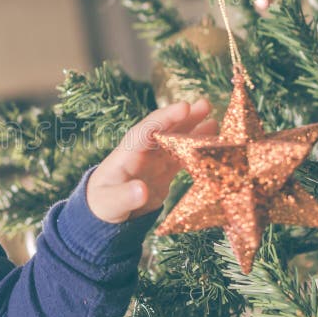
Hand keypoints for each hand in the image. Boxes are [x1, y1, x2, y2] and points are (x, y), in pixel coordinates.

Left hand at [86, 98, 216, 223]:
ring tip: (215, 121)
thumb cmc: (102, 204)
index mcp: (127, 153)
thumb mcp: (110, 203)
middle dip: (185, 117)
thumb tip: (142, 190)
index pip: (147, 130)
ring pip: (177, 141)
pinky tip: (213, 147)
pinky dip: (196, 152)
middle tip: (205, 105)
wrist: (104, 212)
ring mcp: (154, 160)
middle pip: (165, 129)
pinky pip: (182, 157)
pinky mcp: (164, 171)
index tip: (184, 107)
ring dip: (194, 130)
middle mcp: (143, 152)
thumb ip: (125, 196)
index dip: (165, 118)